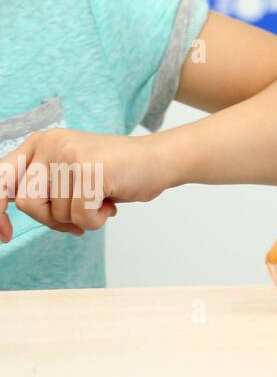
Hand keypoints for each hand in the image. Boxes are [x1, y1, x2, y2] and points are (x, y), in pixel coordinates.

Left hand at [0, 130, 171, 242]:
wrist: (160, 161)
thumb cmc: (116, 173)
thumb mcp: (69, 172)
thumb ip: (41, 186)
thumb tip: (2, 215)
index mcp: (42, 142)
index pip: (1, 177)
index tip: (4, 235)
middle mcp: (52, 143)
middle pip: (26, 201)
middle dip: (52, 218)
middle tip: (79, 216)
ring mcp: (71, 154)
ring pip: (55, 212)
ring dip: (79, 219)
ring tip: (101, 202)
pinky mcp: (91, 170)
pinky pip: (79, 216)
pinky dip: (95, 221)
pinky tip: (109, 205)